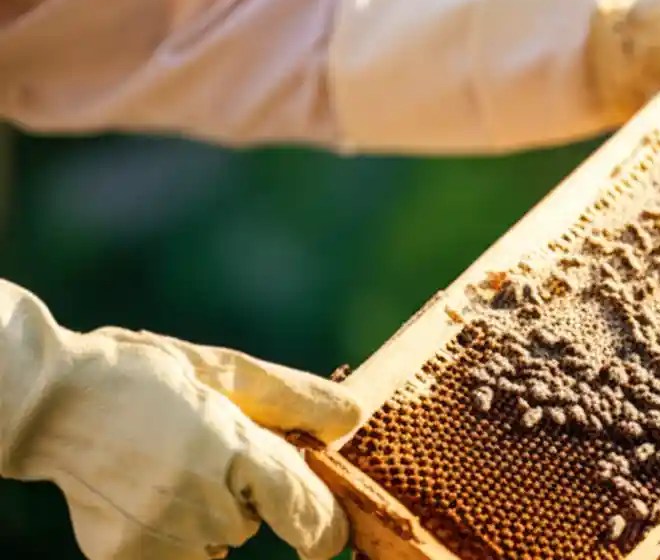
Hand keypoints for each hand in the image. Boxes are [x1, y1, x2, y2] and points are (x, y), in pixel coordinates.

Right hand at [0, 285, 360, 559]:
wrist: (54, 402)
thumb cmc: (145, 376)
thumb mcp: (224, 371)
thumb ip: (292, 399)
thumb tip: (353, 418)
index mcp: (231, 448)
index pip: (301, 508)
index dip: (322, 528)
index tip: (326, 541)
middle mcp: (198, 498)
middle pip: (253, 523)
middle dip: (242, 495)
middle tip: (202, 453)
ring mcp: (158, 533)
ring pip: (216, 545)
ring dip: (206, 517)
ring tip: (167, 469)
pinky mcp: (124, 556)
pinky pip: (176, 559)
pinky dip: (171, 536)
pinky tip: (145, 495)